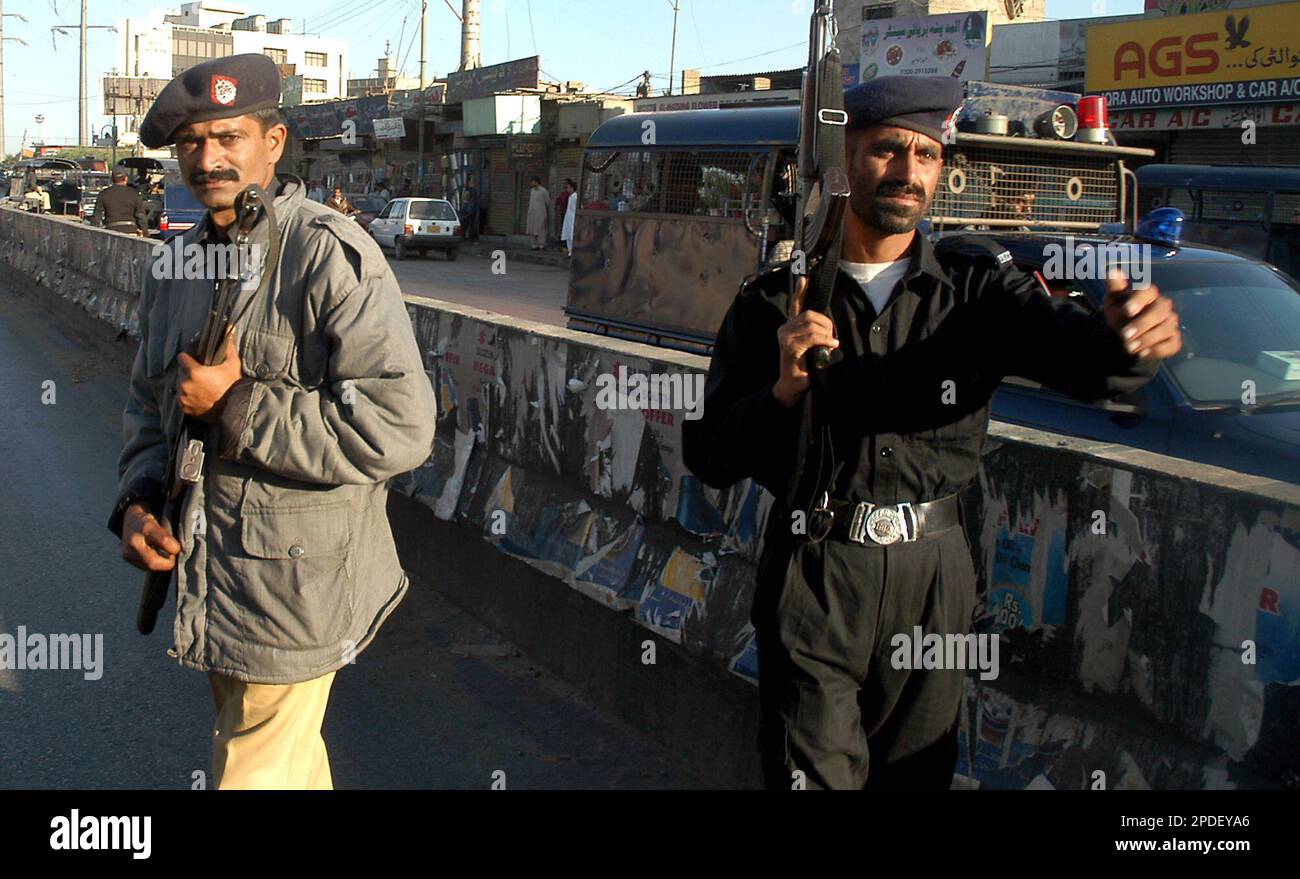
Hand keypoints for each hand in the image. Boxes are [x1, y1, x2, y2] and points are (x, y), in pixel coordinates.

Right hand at [120, 503, 179, 571]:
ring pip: (149, 566)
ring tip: (168, 558)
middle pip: (153, 561)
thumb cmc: (152, 519)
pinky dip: (155, 565)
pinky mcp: (126, 557)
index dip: (174, 548)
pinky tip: (159, 558)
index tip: (178, 548)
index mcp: (146, 526)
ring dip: (162, 565)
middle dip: (168, 563)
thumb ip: (171, 533)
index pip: (164, 541)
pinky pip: (144, 567)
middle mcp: (134, 540)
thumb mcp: (163, 518)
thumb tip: (184, 547)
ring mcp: (127, 551)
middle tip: (174, 558)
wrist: (132, 520)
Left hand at [176, 329, 241, 422]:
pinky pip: (182, 399)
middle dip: (188, 372)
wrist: (234, 410)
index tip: (194, 361)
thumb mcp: (232, 365)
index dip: (188, 358)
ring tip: (201, 387)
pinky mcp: (185, 408)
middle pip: (181, 372)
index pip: (181, 358)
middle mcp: (186, 384)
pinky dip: (188, 398)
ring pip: (180, 385)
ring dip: (187, 385)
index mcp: (194, 372)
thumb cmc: (233, 387)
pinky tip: (200, 397)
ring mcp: (184, 397)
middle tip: (202, 376)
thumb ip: (228, 347)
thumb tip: (230, 329)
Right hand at [773, 276, 838, 406]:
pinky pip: (811, 337)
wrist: (793, 386)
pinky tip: (830, 346)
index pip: (796, 304)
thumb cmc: (804, 366)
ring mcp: (784, 337)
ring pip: (811, 325)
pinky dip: (824, 340)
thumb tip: (831, 326)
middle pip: (809, 314)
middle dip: (826, 323)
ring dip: (826, 333)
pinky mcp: (788, 347)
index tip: (804, 277)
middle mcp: (785, 328)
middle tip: (832, 336)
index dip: (800, 290)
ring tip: (831, 344)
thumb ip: (817, 333)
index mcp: (790, 325)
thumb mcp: (813, 346)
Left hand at [1102, 272, 1181, 360]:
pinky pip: (1172, 344)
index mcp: (1148, 294)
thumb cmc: (1122, 314)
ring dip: (1147, 339)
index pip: (1149, 291)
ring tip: (1129, 347)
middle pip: (1160, 310)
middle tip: (1125, 335)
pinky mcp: (1173, 339)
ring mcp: (1170, 323)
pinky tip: (1143, 353)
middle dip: (1142, 324)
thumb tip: (1112, 271)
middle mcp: (1162, 306)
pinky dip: (1158, 350)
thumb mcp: (1114, 301)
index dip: (1139, 300)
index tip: (1127, 310)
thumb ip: (1115, 288)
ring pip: (1166, 328)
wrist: (1128, 335)